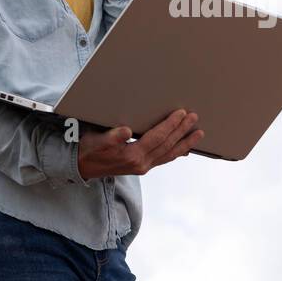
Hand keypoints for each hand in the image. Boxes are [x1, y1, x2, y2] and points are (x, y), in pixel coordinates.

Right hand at [76, 109, 203, 179]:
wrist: (82, 167)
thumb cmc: (89, 149)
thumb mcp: (96, 140)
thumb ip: (112, 137)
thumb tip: (126, 131)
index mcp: (132, 155)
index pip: (157, 137)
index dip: (170, 125)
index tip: (182, 113)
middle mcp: (141, 163)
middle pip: (167, 145)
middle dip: (182, 131)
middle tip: (194, 117)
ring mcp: (143, 167)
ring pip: (169, 154)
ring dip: (185, 143)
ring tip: (198, 134)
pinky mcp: (142, 167)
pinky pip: (164, 159)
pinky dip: (176, 153)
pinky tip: (184, 149)